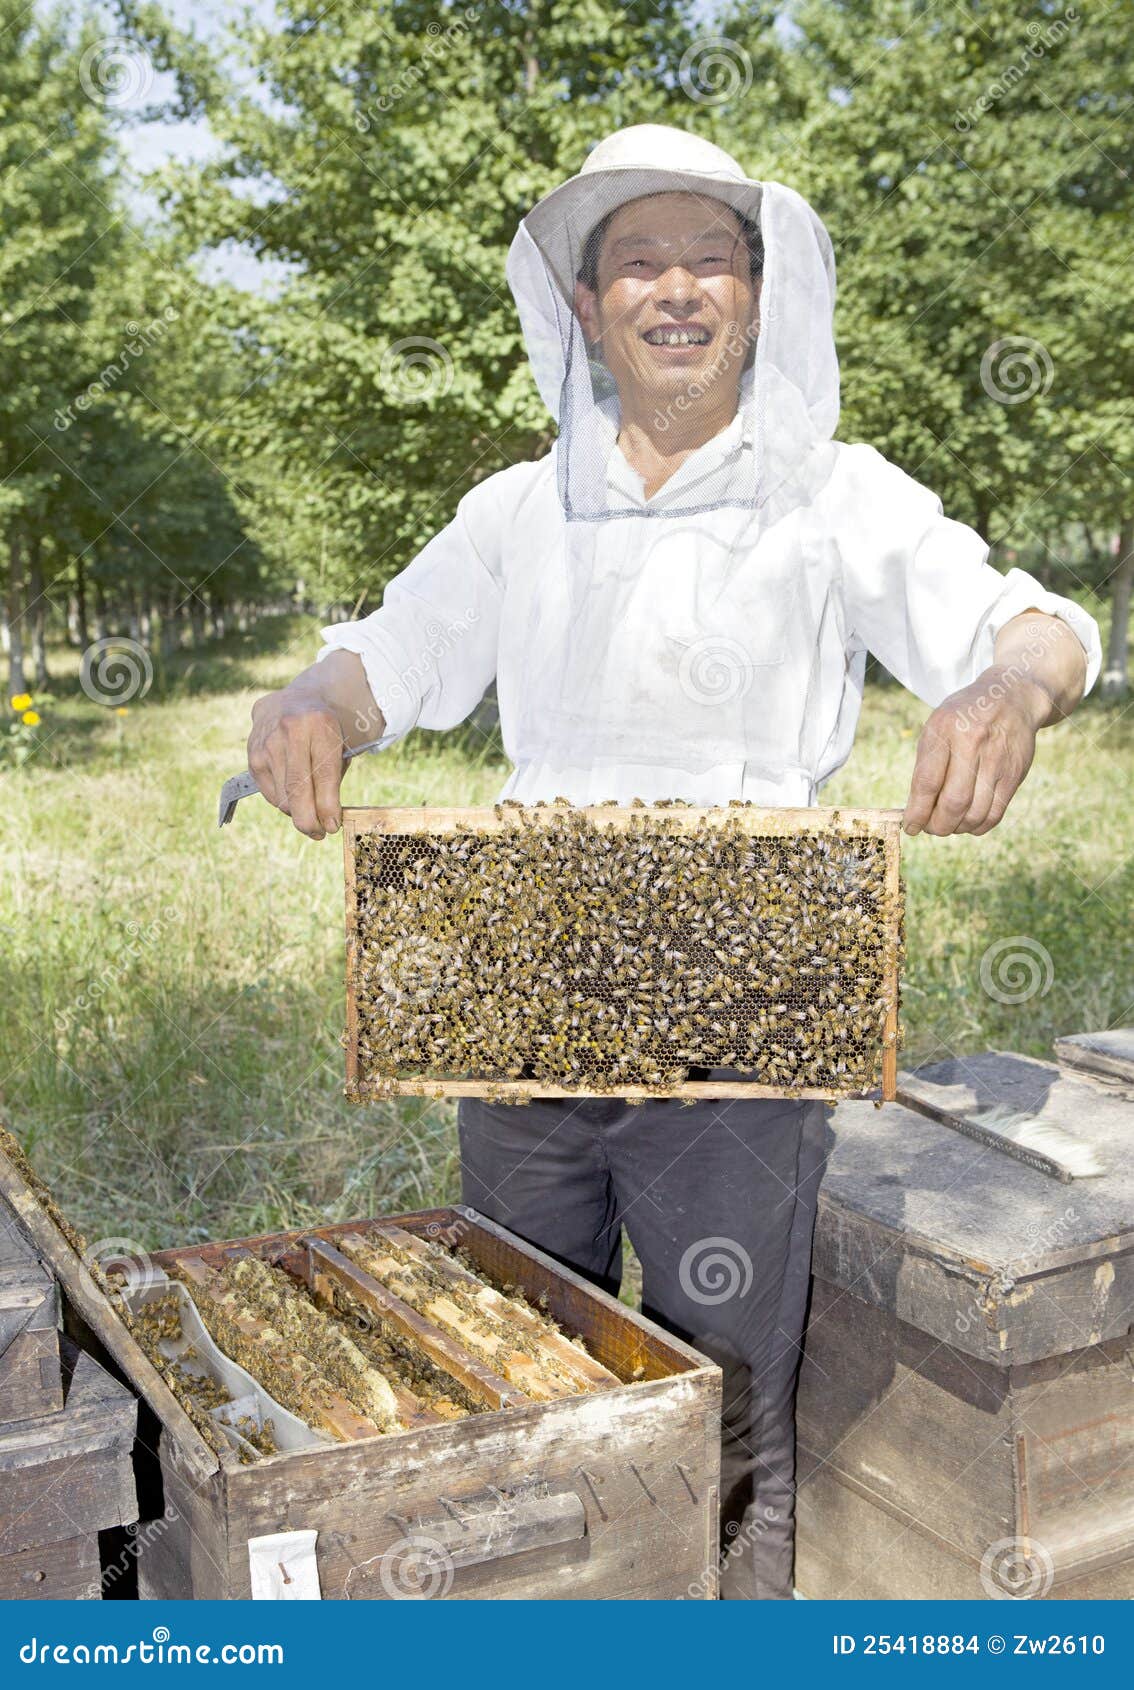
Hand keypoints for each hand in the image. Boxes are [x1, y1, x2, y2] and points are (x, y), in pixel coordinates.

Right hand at [247, 685, 347, 839]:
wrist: (296, 700)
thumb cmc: (324, 731)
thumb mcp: (338, 745)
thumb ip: (333, 779)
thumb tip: (326, 821)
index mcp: (320, 725)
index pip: (324, 775)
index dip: (328, 806)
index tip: (332, 826)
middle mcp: (290, 731)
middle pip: (297, 789)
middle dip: (308, 819)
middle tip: (318, 833)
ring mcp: (268, 742)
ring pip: (282, 796)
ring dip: (297, 813)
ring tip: (309, 813)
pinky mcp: (253, 754)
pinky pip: (269, 793)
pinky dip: (283, 802)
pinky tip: (292, 795)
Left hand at [903, 670, 1049, 836]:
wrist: (1010, 696)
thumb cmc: (963, 718)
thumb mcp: (937, 727)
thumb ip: (926, 765)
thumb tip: (916, 810)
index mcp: (945, 730)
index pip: (928, 782)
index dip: (917, 812)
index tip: (911, 827)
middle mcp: (972, 744)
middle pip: (953, 803)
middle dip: (937, 826)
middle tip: (931, 828)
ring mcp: (997, 759)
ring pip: (975, 813)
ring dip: (957, 828)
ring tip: (949, 825)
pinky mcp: (1015, 773)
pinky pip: (995, 813)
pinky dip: (978, 827)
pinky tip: (969, 823)